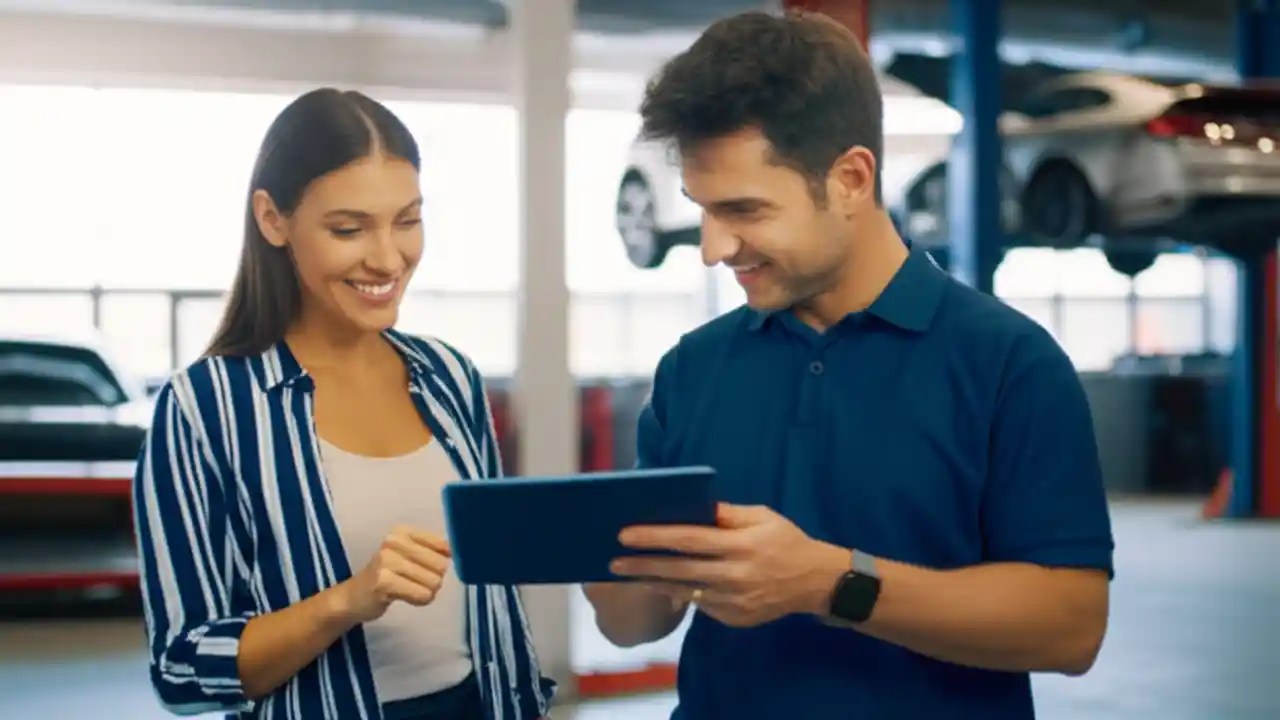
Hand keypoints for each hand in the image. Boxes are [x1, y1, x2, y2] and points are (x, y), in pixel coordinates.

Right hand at [335, 525, 452, 623]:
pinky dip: (419, 600)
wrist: (352, 598)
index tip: (426, 568)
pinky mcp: (384, 582)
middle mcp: (393, 541)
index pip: (443, 545)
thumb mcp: (407, 555)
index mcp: (402, 531)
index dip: (441, 561)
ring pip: (433, 581)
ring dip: (426, 592)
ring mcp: (387, 561)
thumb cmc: (386, 576)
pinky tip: (404, 597)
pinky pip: (422, 594)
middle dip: (433, 579)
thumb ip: (431, 550)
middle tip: (414, 582)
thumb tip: (456, 551)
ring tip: (408, 590)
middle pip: (441, 565)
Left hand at [610, 504, 844, 627]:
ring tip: (628, 574)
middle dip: (641, 565)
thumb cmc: (786, 542)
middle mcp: (735, 575)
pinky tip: (662, 585)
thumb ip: (728, 514)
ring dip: (654, 582)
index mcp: (740, 545)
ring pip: (684, 591)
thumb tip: (694, 506)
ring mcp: (734, 601)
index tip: (625, 534)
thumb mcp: (762, 517)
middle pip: (678, 570)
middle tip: (612, 561)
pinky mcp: (734, 618)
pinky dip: (680, 594)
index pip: (688, 539)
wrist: (817, 583)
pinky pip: (700, 605)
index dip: (654, 537)